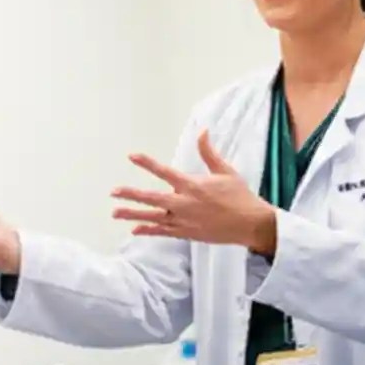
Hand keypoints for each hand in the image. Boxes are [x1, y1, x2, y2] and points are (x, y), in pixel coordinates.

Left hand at [112, 130, 277, 254]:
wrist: (250, 224)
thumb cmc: (240, 196)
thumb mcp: (226, 170)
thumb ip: (209, 152)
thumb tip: (203, 130)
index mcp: (193, 185)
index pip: (165, 172)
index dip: (147, 163)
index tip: (132, 156)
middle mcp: (185, 204)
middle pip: (152, 198)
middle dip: (131, 194)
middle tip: (113, 192)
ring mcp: (184, 221)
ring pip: (153, 217)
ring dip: (133, 214)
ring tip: (115, 212)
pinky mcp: (187, 234)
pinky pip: (163, 232)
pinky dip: (148, 230)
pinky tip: (135, 230)